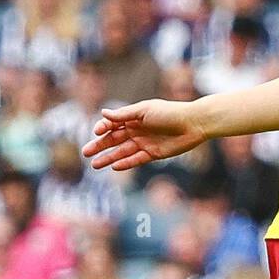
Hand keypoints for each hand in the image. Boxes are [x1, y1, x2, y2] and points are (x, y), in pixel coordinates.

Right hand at [82, 99, 207, 170]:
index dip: (103, 128)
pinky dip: (125, 163)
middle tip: (85, 153)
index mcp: (134, 116)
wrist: (192, 124)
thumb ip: (124, 115)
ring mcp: (144, 142)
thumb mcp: (144, 111)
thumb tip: (103, 113)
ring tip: (95, 165)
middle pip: (114, 139)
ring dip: (108, 157)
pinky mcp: (153, 154)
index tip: (96, 132)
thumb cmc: (169, 113)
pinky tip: (113, 167)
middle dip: (100, 146)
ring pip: (122, 151)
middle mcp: (137, 130)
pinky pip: (136, 160)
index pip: (113, 123)